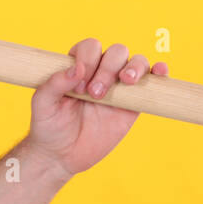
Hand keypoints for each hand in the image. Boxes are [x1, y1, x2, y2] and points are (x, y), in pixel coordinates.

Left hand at [26, 39, 168, 179]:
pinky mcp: (134, 104)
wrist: (62, 155)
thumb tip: (75, 69)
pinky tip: (159, 72)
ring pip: (135, 62)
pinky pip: (151, 83)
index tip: (79, 85)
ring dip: (134, 67)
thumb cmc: (49, 127)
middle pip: (116, 52)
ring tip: (126, 82)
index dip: (87, 60)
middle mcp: (99, 72)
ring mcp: (119, 87)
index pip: (89, 48)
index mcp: (77, 67)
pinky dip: (159, 72)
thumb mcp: (42, 105)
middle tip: (95, 94)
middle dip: (108, 68)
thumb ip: (54, 84)